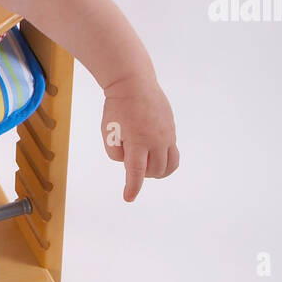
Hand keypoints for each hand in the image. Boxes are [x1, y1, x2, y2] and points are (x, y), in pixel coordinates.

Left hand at [101, 74, 178, 201]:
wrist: (134, 84)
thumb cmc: (117, 108)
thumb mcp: (108, 132)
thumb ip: (116, 153)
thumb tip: (129, 162)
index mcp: (138, 141)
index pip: (136, 172)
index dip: (132, 187)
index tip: (128, 197)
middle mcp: (156, 140)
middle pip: (155, 171)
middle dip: (143, 175)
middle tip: (131, 165)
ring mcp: (167, 135)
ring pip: (170, 165)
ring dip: (157, 171)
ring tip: (145, 165)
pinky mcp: (171, 130)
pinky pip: (174, 153)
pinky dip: (163, 160)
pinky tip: (152, 153)